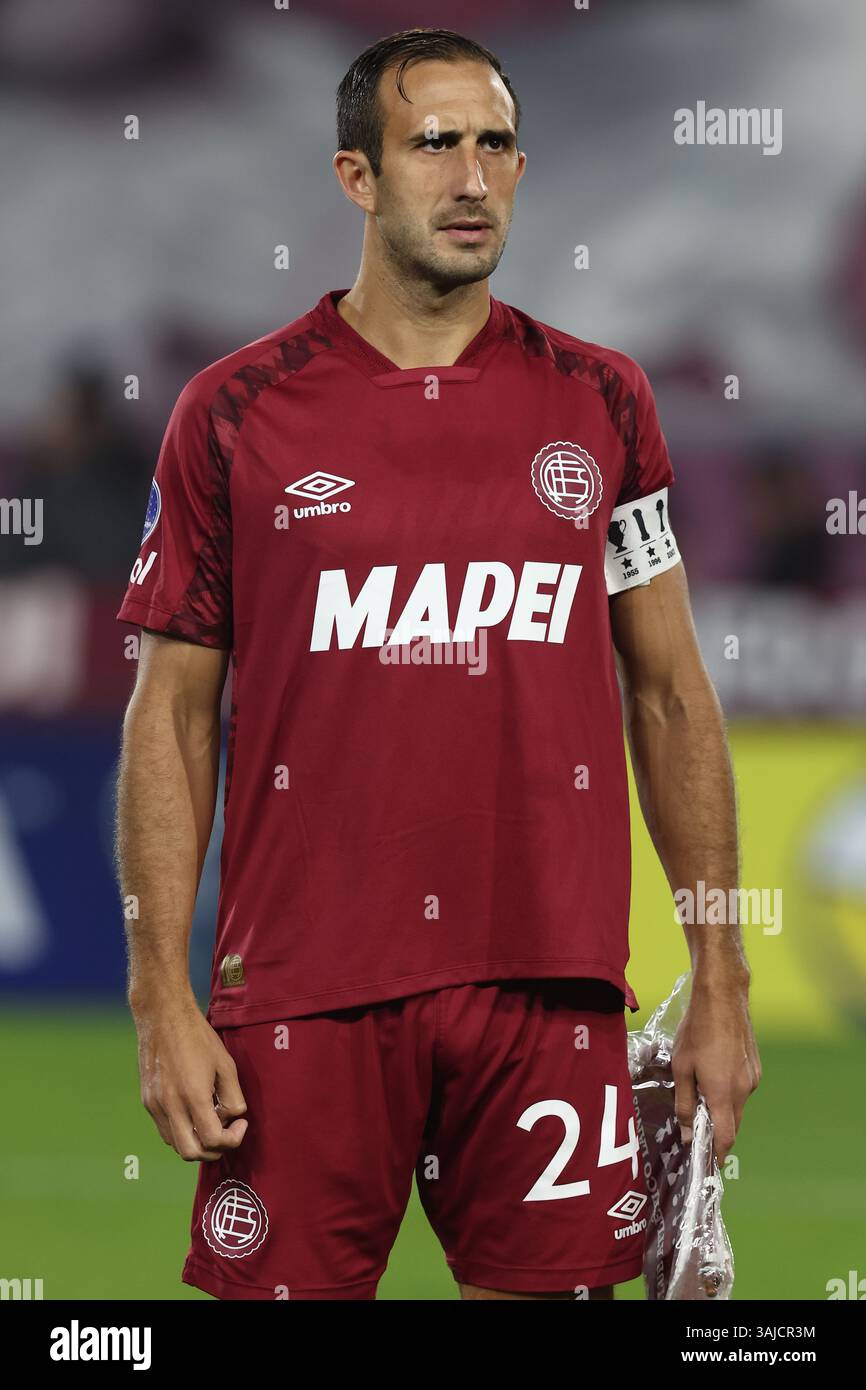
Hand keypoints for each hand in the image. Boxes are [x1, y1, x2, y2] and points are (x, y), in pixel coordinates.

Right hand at [133, 993, 247, 1160]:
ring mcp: (155, 1105)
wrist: (163, 1016)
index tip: (241, 1124)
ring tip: (209, 1119)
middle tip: (226, 1134)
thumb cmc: (198, 1037)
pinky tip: (193, 1111)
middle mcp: (170, 1105)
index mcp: (193, 1095)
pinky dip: (181, 1131)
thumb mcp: (226, 1064)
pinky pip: (165, 1129)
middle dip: (213, 1151)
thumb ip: (233, 1096)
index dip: (233, 1139)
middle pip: (191, 1153)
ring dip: (196, 1142)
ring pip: (175, 1144)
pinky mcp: (147, 1101)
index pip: (213, 1140)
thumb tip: (232, 1118)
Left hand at [671, 974, 760, 1162]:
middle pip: (733, 1125)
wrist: (723, 997)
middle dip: (718, 1134)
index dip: (717, 1155)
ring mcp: (753, 1078)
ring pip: (738, 1107)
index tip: (708, 1165)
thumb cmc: (697, 1030)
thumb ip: (683, 1102)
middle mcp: (744, 1090)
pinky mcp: (755, 1067)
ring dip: (723, 1111)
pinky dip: (729, 1094)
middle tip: (699, 1136)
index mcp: (723, 1093)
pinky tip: (713, 1078)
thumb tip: (688, 1133)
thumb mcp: (680, 1067)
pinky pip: (742, 1090)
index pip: (725, 1137)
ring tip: (701, 1102)